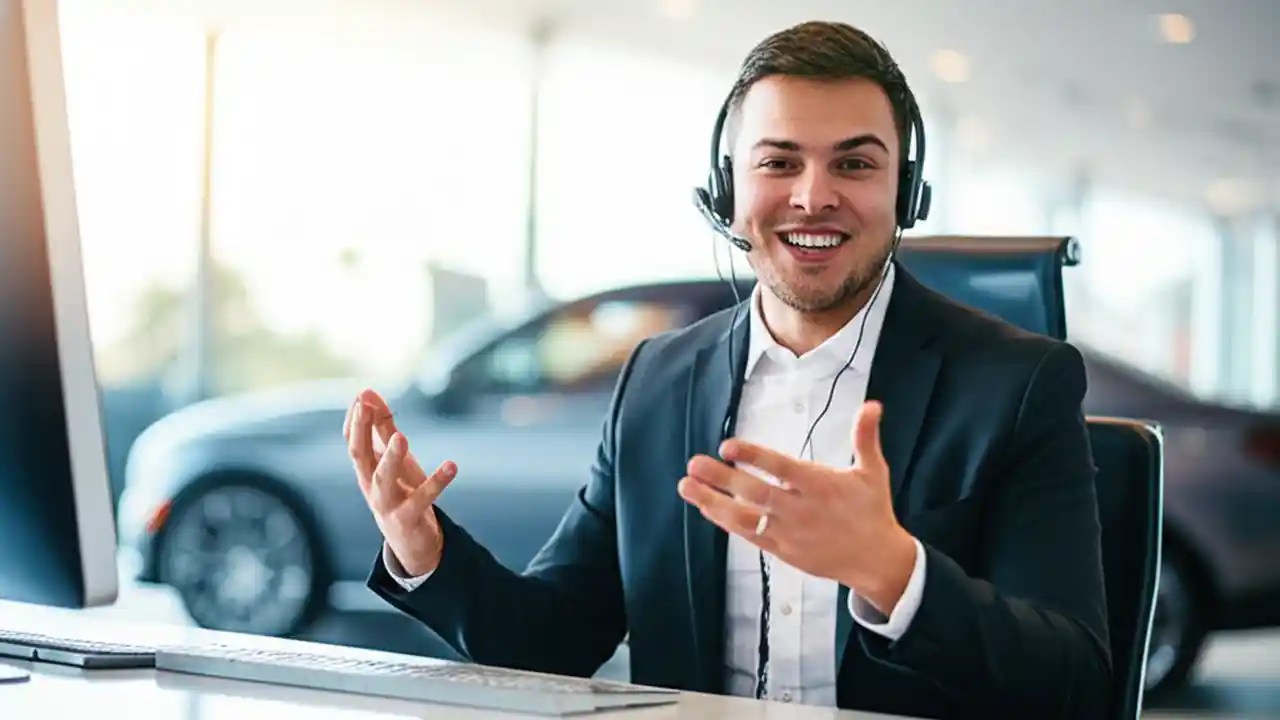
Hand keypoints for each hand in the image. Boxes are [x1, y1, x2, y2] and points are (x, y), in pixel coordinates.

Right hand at [345, 388, 456, 576]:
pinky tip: (452, 465)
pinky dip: (437, 482)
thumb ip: (382, 428)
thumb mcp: (393, 460)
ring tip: (401, 437)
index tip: (361, 395)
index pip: (353, 442)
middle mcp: (370, 486)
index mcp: (365, 470)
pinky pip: (422, 498)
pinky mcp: (408, 518)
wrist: (411, 544)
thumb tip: (367, 392)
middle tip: (365, 406)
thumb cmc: (400, 493)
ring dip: (390, 457)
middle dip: (360, 430)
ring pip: (384, 479)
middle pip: (359, 457)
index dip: (354, 420)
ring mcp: (387, 504)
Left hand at [678, 400, 915, 614]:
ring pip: (745, 517)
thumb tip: (873, 405)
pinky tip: (706, 507)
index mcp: (821, 486)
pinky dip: (726, 522)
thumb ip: (866, 437)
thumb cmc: (872, 510)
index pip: (781, 468)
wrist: (877, 560)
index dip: (754, 457)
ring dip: (713, 502)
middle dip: (722, 478)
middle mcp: (801, 510)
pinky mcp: (783, 551)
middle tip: (694, 463)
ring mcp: (789, 533)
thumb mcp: (873, 471)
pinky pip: (749, 536)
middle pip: (755, 493)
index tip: (727, 446)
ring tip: (687, 486)